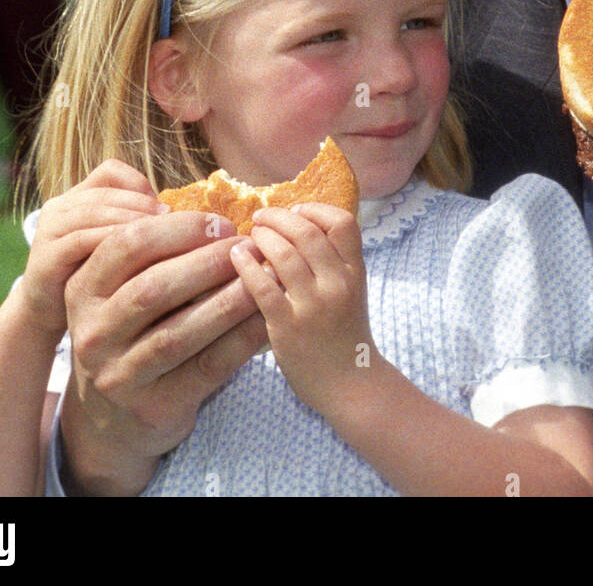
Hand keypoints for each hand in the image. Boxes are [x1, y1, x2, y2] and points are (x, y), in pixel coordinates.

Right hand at [18, 160, 165, 335]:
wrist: (56, 315)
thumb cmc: (101, 277)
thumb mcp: (125, 245)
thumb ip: (147, 225)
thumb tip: (198, 216)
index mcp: (82, 195)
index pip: (111, 171)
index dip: (142, 185)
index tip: (169, 207)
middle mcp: (62, 206)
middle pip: (107, 190)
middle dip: (145, 204)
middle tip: (177, 220)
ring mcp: (50, 229)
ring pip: (94, 212)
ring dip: (132, 221)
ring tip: (162, 235)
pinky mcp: (44, 256)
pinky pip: (79, 240)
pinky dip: (111, 243)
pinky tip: (136, 256)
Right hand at [59, 196, 267, 494]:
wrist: (121, 411)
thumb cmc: (138, 327)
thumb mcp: (123, 286)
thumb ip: (150, 248)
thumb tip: (215, 213)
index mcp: (82, 289)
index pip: (126, 245)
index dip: (179, 228)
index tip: (222, 223)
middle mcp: (91, 332)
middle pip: (153, 288)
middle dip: (208, 262)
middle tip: (249, 247)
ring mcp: (118, 373)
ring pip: (180, 332)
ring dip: (230, 300)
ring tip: (265, 277)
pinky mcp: (151, 406)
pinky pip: (206, 367)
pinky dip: (241, 340)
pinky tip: (267, 318)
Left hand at [230, 203, 373, 411]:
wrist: (350, 383)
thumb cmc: (346, 334)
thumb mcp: (352, 291)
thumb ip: (333, 263)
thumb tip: (299, 228)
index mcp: (356, 271)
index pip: (342, 222)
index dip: (315, 210)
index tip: (295, 211)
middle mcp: (338, 283)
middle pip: (307, 232)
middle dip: (279, 217)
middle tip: (261, 217)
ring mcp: (314, 305)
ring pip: (284, 254)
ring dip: (262, 237)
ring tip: (250, 236)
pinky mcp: (288, 326)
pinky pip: (262, 286)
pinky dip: (246, 266)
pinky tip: (236, 258)